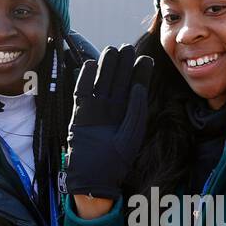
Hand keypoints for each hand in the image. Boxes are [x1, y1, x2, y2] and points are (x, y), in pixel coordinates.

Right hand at [66, 44, 152, 201]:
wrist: (94, 176)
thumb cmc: (116, 160)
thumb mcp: (132, 133)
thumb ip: (136, 109)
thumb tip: (138, 85)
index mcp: (127, 112)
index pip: (134, 87)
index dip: (139, 73)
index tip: (145, 60)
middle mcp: (111, 108)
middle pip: (117, 80)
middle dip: (122, 64)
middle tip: (127, 48)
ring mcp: (95, 109)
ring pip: (100, 81)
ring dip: (106, 66)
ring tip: (112, 51)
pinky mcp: (79, 113)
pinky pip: (82, 91)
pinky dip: (85, 78)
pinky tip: (91, 64)